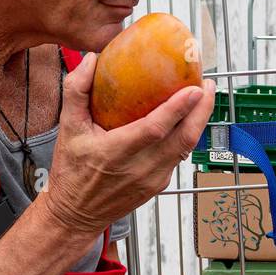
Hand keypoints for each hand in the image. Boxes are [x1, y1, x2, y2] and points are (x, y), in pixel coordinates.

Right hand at [43, 53, 215, 239]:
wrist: (76, 214)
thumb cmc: (70, 171)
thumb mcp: (67, 129)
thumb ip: (76, 90)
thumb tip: (93, 59)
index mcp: (115, 152)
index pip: (155, 129)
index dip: (178, 109)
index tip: (194, 89)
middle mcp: (139, 168)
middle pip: (183, 139)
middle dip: (202, 110)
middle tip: (208, 85)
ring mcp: (153, 179)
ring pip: (186, 148)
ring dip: (199, 122)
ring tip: (204, 97)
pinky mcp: (160, 185)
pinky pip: (179, 156)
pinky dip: (187, 136)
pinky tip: (189, 119)